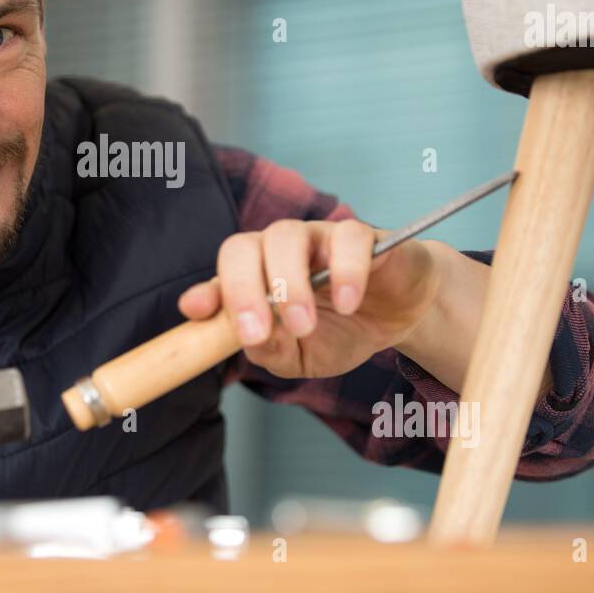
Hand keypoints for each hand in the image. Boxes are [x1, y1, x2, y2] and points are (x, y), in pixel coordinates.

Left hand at [177, 219, 442, 379]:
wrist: (397, 320)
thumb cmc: (340, 332)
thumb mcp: (301, 356)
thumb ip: (271, 350)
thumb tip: (248, 341)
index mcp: (257, 276)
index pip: (222, 273)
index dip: (209, 291)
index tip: (196, 312)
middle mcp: (278, 250)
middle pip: (243, 246)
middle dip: (243, 290)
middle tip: (258, 333)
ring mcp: (318, 238)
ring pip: (286, 236)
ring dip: (289, 284)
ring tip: (304, 325)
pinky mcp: (361, 236)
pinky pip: (347, 238)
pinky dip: (345, 270)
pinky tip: (347, 302)